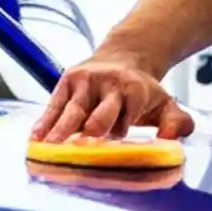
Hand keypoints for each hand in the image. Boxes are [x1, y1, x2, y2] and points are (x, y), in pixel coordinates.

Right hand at [29, 55, 194, 142]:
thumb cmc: (143, 92)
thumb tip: (172, 140)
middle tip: (77, 151)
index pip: (124, 117)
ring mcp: (86, 81)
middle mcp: (109, 83)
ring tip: (46, 149)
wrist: (124, 58)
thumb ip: (175, 123)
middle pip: (97, 113)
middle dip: (88, 131)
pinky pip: (54, 104)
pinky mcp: (67, 80)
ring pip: (71, 109)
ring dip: (59, 130)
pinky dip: (45, 122)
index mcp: (134, 90)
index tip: (109, 151)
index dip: (117, 134)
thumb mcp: (166, 104)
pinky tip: (36, 138)